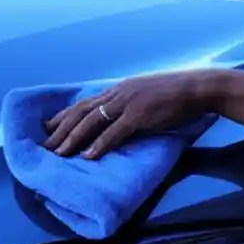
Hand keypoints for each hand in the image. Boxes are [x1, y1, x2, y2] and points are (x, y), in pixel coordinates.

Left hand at [43, 70, 218, 159]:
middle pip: (82, 112)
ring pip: (92, 121)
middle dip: (62, 129)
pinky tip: (88, 155)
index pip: (85, 103)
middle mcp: (118, 93)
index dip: (65, 116)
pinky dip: (99, 144)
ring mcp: (128, 103)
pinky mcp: (140, 115)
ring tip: (59, 153)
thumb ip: (129, 106)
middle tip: (45, 146)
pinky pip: (115, 132)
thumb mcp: (145, 96)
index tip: (50, 128)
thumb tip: (115, 121)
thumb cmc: (175, 94)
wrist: (197, 87)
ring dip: (73, 138)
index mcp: (119, 89)